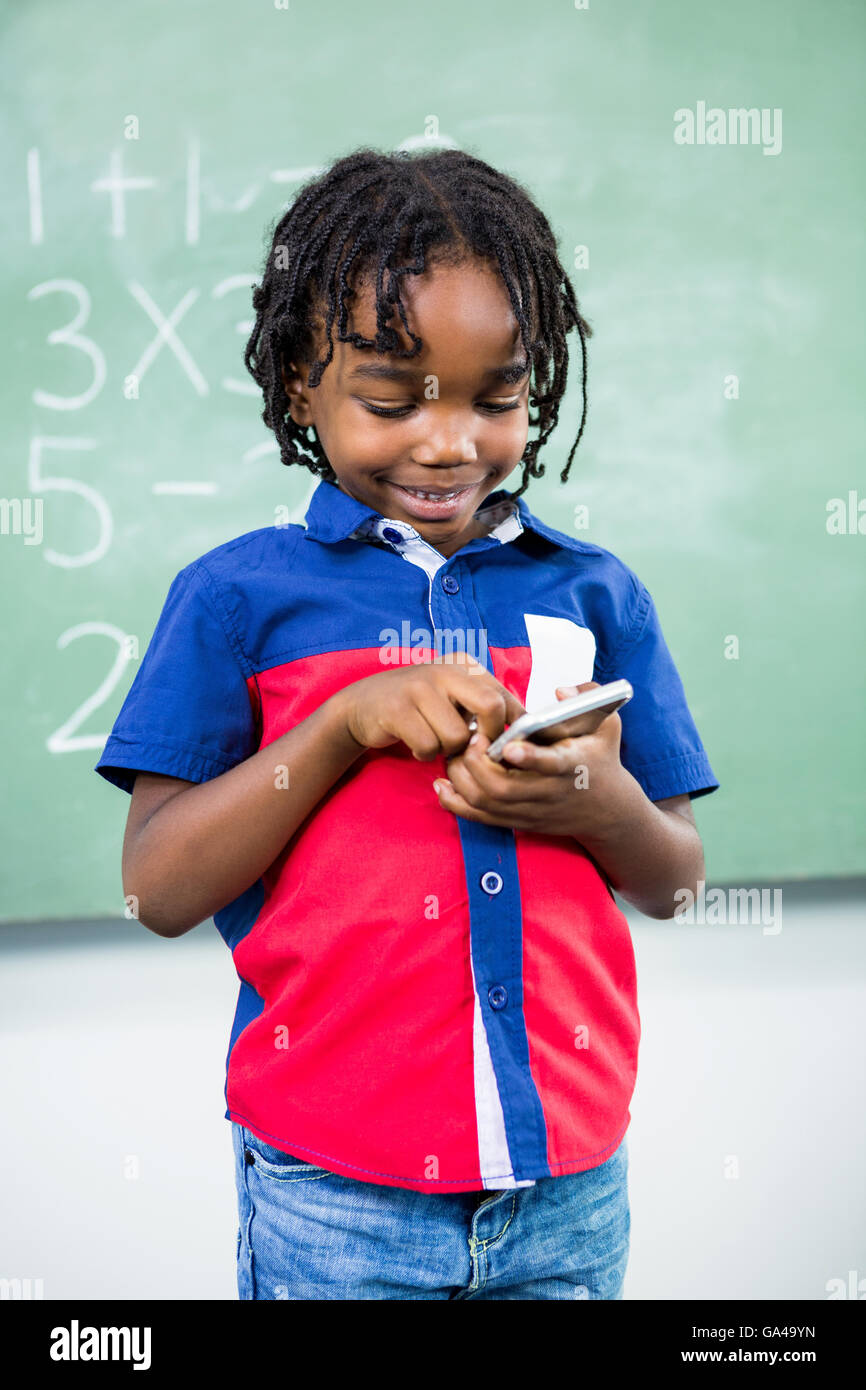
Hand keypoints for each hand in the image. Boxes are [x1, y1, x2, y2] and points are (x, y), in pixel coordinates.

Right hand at [337, 651, 526, 760]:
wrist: (362, 705)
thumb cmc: (418, 706)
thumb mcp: (454, 697)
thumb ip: (486, 707)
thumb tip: (527, 730)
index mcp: (464, 665)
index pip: (504, 696)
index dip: (510, 728)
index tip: (505, 747)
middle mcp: (445, 670)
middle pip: (490, 707)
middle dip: (484, 738)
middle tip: (469, 748)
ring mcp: (420, 687)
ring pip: (457, 736)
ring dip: (446, 749)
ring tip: (432, 739)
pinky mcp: (398, 708)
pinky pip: (429, 746)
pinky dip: (424, 754)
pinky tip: (415, 742)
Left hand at [433, 681, 631, 837]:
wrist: (606, 810)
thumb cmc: (600, 758)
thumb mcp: (608, 725)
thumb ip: (589, 698)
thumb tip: (560, 692)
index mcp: (570, 766)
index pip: (550, 765)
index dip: (529, 758)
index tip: (508, 745)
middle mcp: (547, 792)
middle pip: (504, 788)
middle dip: (478, 764)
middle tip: (469, 739)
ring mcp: (530, 810)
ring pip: (486, 803)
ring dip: (462, 780)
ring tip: (454, 754)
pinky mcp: (517, 821)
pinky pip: (479, 818)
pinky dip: (456, 803)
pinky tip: (442, 784)